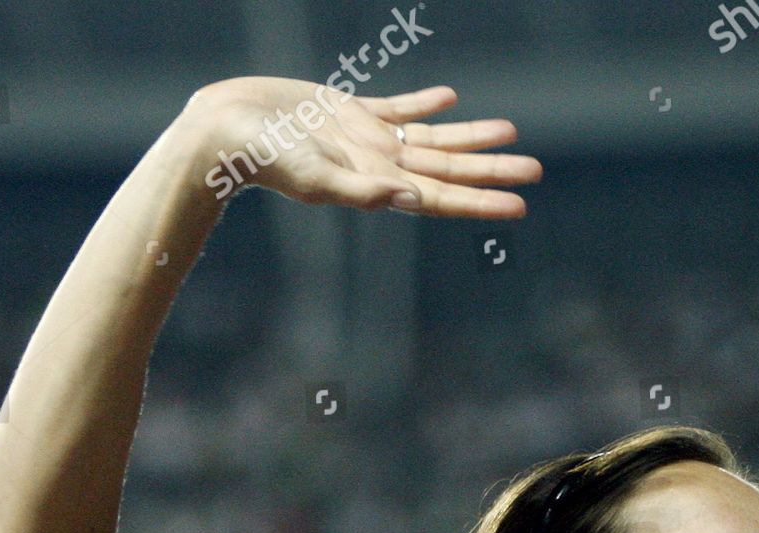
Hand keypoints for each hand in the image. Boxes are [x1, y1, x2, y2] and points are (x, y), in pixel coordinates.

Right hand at [184, 78, 539, 216]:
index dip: (482, 201)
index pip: (443, 197)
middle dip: (492, 170)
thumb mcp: (314, 177)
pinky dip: (425, 105)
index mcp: (378, 184)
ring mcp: (366, 139)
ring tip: (510, 132)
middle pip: (449, 169)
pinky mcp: (347, 113)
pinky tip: (451, 101)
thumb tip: (409, 199)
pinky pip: (397, 109)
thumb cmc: (262, 160)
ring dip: (470, 139)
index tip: (521, 206)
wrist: (222, 131)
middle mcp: (380, 165)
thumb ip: (361, 190)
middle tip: (537, 170)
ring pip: (432, 139)